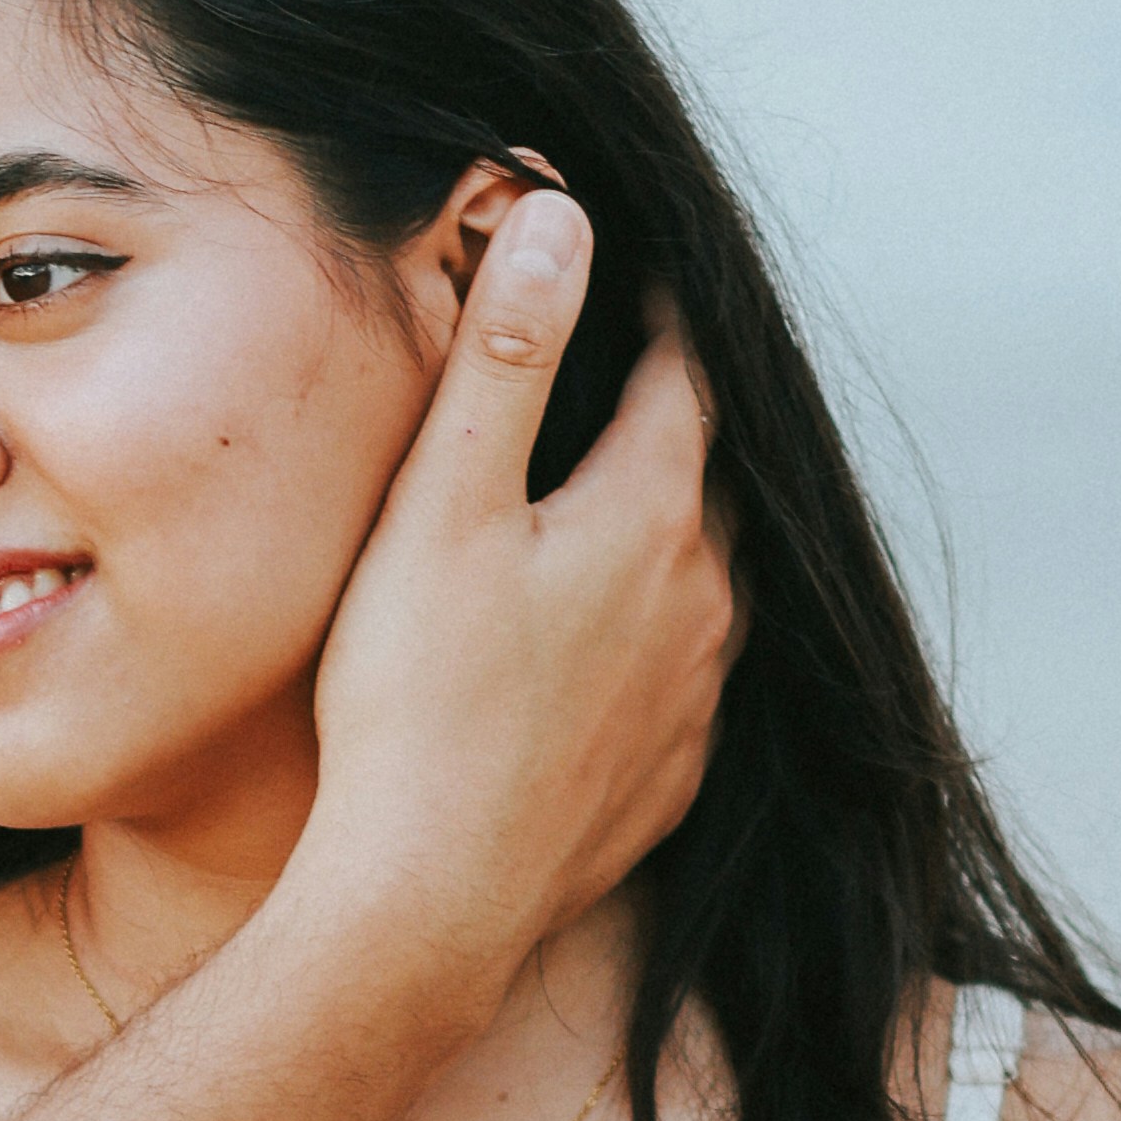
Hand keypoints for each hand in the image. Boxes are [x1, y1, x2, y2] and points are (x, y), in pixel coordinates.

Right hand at [291, 195, 733, 988]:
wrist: (428, 901)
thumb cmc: (416, 702)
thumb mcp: (443, 503)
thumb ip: (507, 355)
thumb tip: (561, 218)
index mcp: (652, 511)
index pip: (684, 373)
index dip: (655, 312)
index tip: (631, 271)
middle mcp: (704, 599)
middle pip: (702, 475)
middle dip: (664, 421)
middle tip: (618, 380)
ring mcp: (697, 696)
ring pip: (702, 581)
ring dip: (663, 537)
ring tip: (606, 513)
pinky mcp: (670, 777)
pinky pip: (682, 680)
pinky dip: (649, 643)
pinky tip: (599, 654)